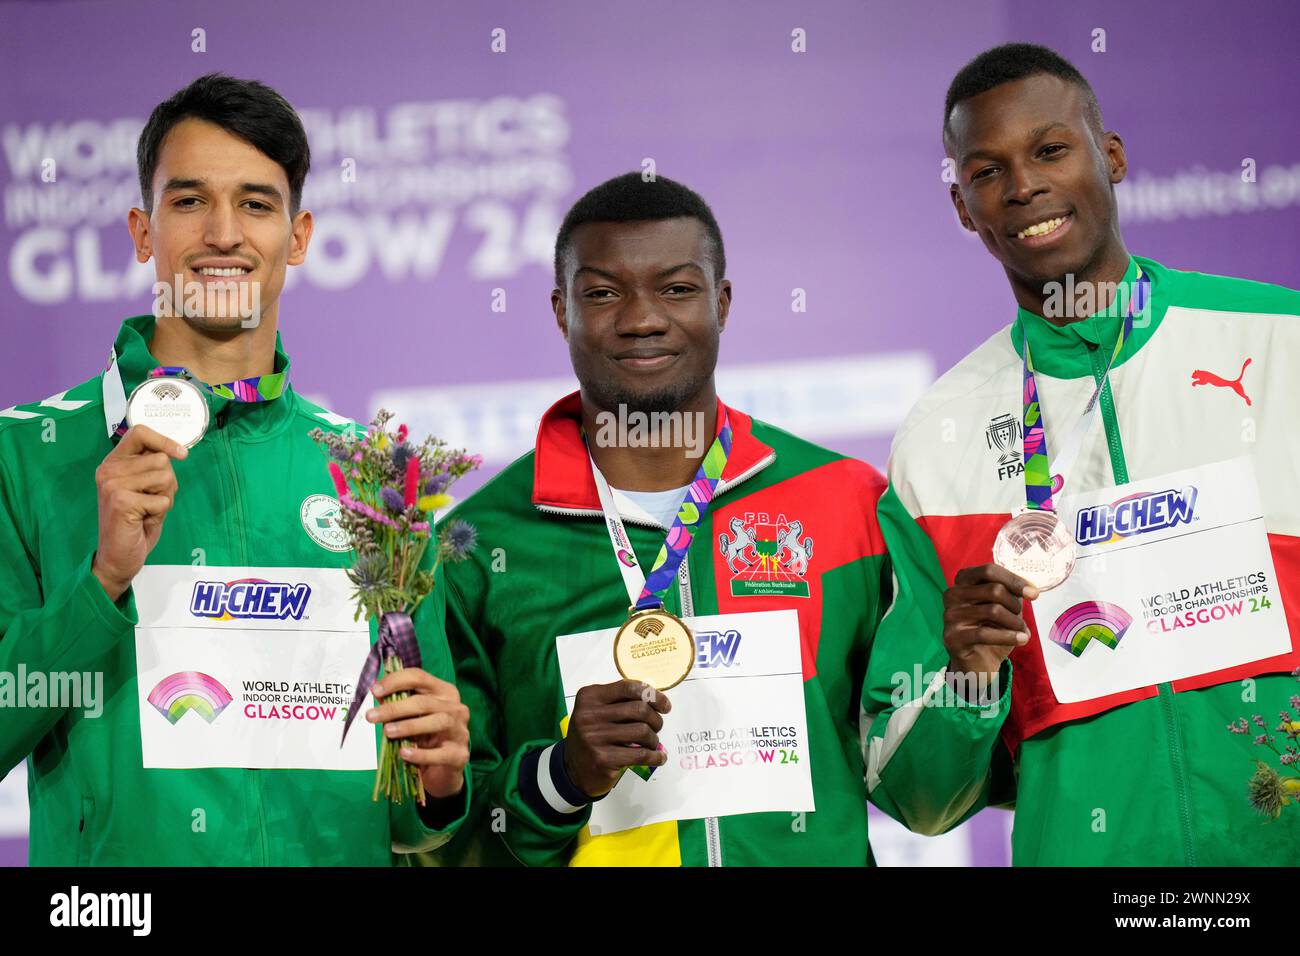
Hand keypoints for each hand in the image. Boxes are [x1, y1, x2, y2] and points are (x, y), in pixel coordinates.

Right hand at [92, 425, 187, 601]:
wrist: (118, 557)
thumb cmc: (136, 523)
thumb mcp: (146, 489)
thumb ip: (153, 468)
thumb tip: (177, 451)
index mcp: (113, 463)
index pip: (139, 433)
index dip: (164, 440)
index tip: (181, 454)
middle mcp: (108, 470)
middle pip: (162, 460)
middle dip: (168, 483)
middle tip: (151, 502)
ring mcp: (112, 484)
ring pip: (165, 477)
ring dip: (165, 498)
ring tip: (147, 511)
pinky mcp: (120, 501)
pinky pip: (162, 500)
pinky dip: (161, 512)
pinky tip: (143, 521)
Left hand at [367, 668, 469, 798]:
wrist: (443, 770)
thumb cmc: (426, 738)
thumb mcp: (413, 718)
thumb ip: (400, 707)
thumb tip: (378, 696)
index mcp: (444, 692)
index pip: (419, 678)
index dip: (396, 681)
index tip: (375, 691)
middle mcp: (455, 708)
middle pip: (425, 702)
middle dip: (395, 708)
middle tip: (372, 716)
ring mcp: (460, 731)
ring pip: (437, 722)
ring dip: (409, 726)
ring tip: (388, 732)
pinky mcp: (460, 754)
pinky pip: (441, 753)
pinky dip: (421, 754)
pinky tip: (404, 754)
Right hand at [563, 679, 670, 798]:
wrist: (574, 770)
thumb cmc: (592, 736)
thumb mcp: (598, 712)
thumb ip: (621, 702)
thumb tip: (656, 699)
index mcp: (589, 697)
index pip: (628, 687)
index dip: (652, 694)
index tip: (665, 705)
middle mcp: (589, 715)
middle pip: (639, 709)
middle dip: (655, 719)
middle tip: (657, 727)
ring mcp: (594, 738)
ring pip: (642, 731)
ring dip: (653, 739)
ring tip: (651, 743)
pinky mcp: (602, 759)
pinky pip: (640, 754)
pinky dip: (655, 756)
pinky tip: (658, 757)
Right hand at [943, 564, 1038, 680]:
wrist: (977, 662)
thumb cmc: (991, 629)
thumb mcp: (1004, 607)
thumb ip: (1011, 594)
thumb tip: (1030, 590)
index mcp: (963, 581)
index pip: (989, 571)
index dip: (1014, 580)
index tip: (1034, 594)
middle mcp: (952, 594)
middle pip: (994, 590)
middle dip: (1014, 605)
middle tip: (1021, 620)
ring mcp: (950, 615)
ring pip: (993, 611)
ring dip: (1015, 623)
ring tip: (1022, 632)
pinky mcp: (952, 637)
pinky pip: (985, 633)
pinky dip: (1009, 637)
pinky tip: (1022, 639)